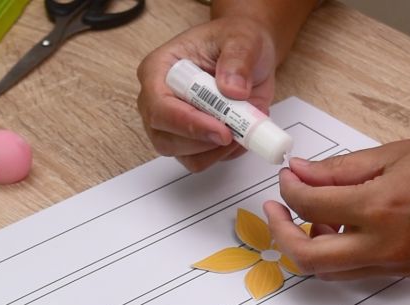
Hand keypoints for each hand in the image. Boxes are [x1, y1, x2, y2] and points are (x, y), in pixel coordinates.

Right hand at [137, 16, 276, 171]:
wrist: (250, 54)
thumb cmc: (236, 41)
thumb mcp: (242, 38)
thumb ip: (238, 59)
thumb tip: (232, 90)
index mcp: (159, 70)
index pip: (159, 107)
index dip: (189, 124)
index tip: (222, 130)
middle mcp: (159, 101)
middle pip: (166, 139)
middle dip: (203, 143)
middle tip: (236, 133)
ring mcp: (173, 125)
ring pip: (185, 156)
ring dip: (216, 151)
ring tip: (242, 128)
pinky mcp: (191, 141)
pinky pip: (202, 160)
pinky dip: (224, 154)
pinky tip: (240, 134)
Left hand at [264, 138, 409, 279]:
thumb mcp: (397, 153)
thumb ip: (343, 169)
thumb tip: (301, 172)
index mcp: (380, 208)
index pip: (310, 206)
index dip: (289, 189)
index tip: (288, 175)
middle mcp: (384, 246)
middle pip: (308, 257)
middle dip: (282, 233)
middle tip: (277, 209)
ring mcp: (395, 266)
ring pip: (331, 272)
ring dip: (311, 247)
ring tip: (316, 216)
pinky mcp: (406, 273)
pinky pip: (357, 271)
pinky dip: (340, 252)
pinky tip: (347, 226)